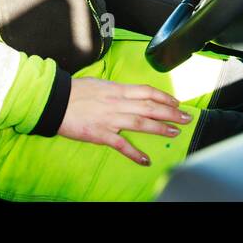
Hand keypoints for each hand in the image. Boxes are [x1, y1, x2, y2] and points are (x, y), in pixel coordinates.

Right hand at [58, 77, 192, 165]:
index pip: (147, 91)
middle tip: (186, 118)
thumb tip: (127, 92)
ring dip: (160, 128)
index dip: (164, 96)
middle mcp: (117, 103)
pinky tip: (145, 160)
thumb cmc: (75, 91)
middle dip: (171, 113)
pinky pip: (121, 144)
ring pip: (141, 123)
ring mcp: (110, 118)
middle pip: (150, 107)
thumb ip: (115, 89)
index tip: (176, 102)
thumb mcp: (99, 83)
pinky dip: (134, 153)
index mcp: (117, 89)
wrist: (55, 101)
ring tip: (174, 133)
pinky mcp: (100, 134)